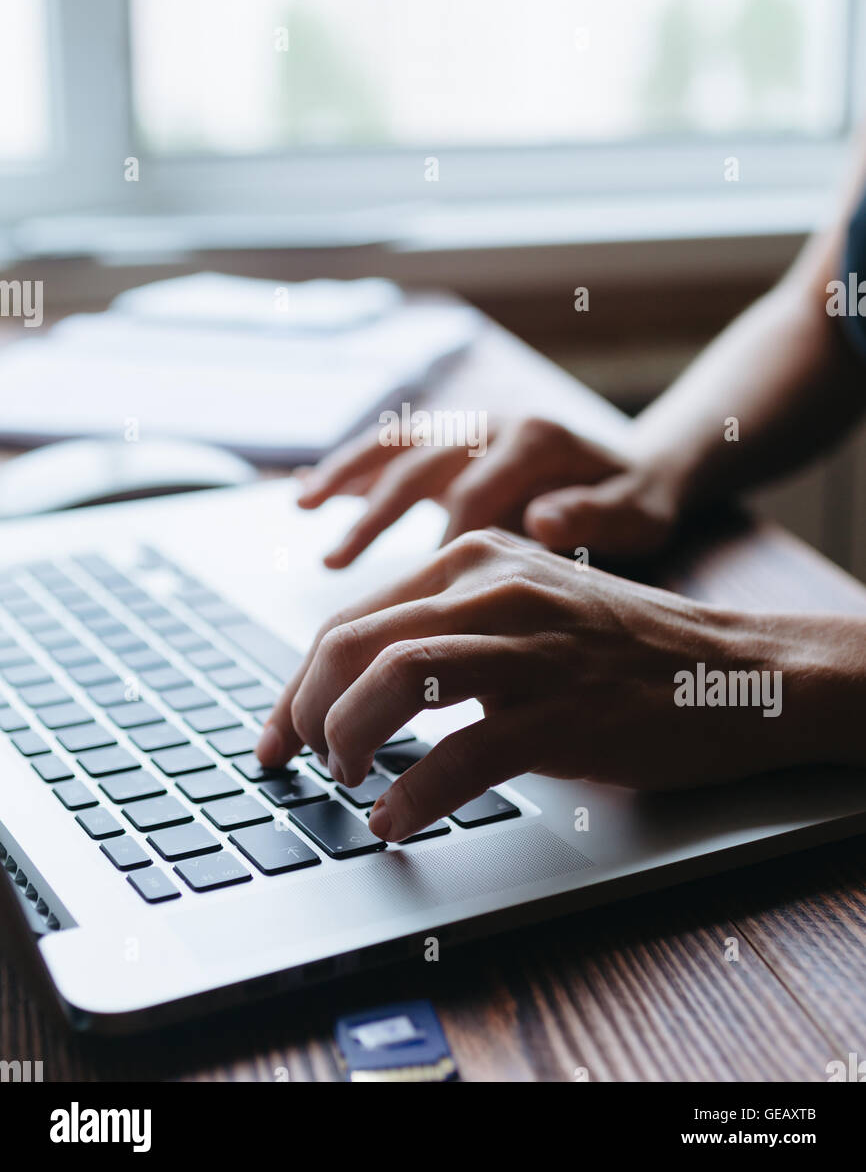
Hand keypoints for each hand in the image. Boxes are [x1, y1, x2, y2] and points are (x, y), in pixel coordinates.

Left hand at [257, 530, 808, 841]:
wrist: (736, 669)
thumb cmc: (623, 648)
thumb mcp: (526, 607)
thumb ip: (447, 626)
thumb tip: (355, 685)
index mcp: (475, 558)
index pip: (350, 617)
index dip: (296, 683)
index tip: (276, 732)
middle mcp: (494, 587)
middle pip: (352, 643)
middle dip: (304, 711)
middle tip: (299, 759)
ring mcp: (531, 646)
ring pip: (392, 681)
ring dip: (345, 740)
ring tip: (345, 779)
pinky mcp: (565, 710)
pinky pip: (461, 754)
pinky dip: (413, 795)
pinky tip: (396, 820)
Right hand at [297, 415, 678, 566]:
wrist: (639, 466)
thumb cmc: (636, 501)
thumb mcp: (639, 512)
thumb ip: (595, 515)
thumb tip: (545, 521)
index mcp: (537, 441)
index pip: (476, 494)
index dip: (444, 544)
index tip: (422, 600)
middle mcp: (494, 424)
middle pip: (422, 465)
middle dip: (375, 513)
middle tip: (334, 565)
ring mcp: (468, 429)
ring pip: (395, 445)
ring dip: (347, 477)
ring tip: (301, 508)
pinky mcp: (451, 441)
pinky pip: (390, 448)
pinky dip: (350, 469)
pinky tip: (305, 494)